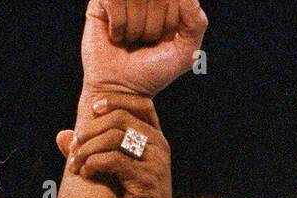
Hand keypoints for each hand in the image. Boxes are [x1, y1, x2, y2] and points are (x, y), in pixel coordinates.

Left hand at [57, 93, 176, 197]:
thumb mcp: (114, 172)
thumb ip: (91, 151)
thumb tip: (62, 135)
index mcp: (156, 139)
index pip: (142, 104)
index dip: (116, 101)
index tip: (93, 111)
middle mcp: (159, 147)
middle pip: (121, 118)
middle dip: (91, 129)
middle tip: (75, 147)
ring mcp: (155, 163)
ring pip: (115, 137)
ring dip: (88, 148)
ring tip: (75, 164)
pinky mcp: (145, 181)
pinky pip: (113, 160)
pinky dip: (93, 164)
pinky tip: (86, 175)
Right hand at [81, 0, 207, 96]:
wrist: (120, 89)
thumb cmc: (152, 72)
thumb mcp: (184, 53)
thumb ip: (196, 24)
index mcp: (168, 3)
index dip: (170, 23)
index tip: (163, 40)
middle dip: (153, 28)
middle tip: (144, 43)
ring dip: (135, 29)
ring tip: (130, 41)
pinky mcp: (100, 3)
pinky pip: (114, 1)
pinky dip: (118, 25)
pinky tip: (115, 36)